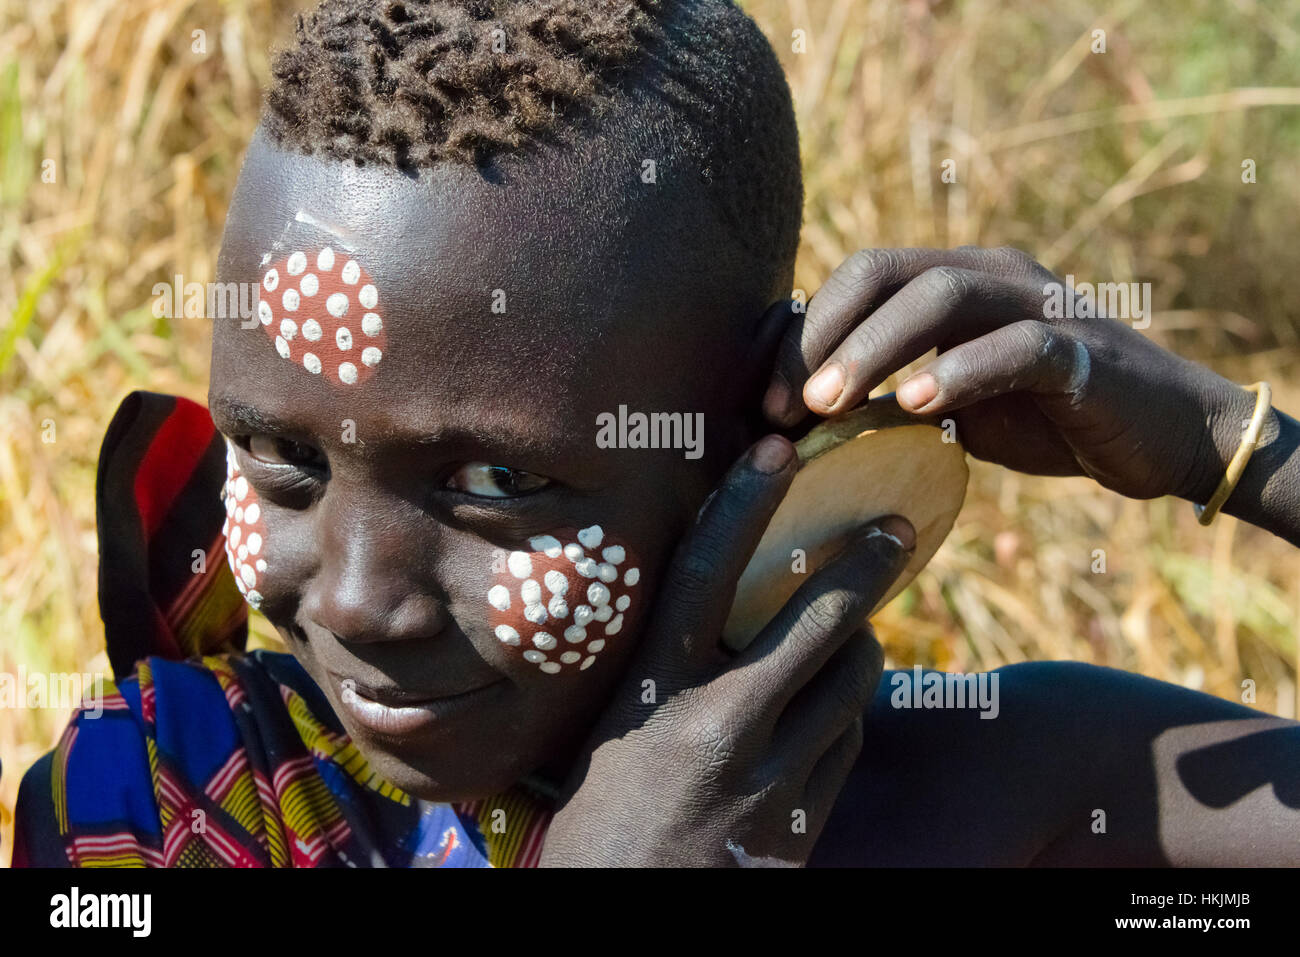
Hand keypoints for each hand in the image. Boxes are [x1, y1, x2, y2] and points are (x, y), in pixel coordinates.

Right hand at [537, 436, 915, 866]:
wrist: (620, 923)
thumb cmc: (596, 826)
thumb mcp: (606, 737)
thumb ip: (654, 675)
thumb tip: (700, 608)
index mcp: (649, 694)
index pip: (702, 572)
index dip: (742, 501)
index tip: (776, 450)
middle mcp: (714, 726)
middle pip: (816, 621)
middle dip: (865, 565)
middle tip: (896, 527)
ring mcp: (767, 779)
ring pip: (851, 683)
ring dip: (861, 644)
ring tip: (859, 627)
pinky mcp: (802, 826)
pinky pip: (847, 745)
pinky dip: (847, 715)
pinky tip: (832, 709)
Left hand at [762, 246, 1258, 503]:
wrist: (1161, 432)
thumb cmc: (1045, 417)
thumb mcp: (954, 404)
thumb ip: (891, 394)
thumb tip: (802, 418)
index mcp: (957, 280)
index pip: (862, 275)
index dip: (806, 329)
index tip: (766, 400)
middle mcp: (993, 275)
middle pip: (886, 272)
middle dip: (822, 337)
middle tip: (780, 408)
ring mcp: (1039, 305)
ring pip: (941, 297)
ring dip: (872, 350)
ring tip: (827, 406)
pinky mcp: (1081, 352)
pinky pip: (1016, 347)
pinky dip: (959, 372)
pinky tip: (915, 407)